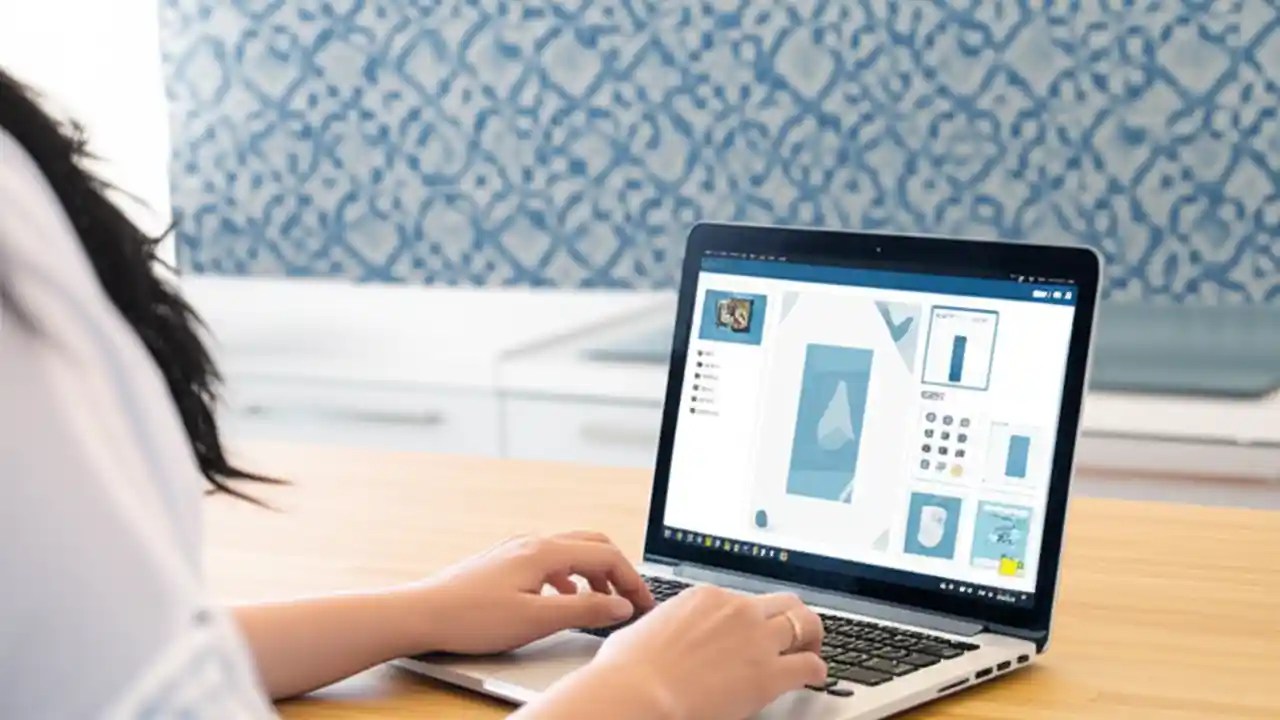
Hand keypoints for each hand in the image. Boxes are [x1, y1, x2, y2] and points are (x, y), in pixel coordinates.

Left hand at [404, 531, 655, 654]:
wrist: (421, 614)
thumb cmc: (472, 618)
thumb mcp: (536, 620)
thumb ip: (584, 611)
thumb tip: (620, 605)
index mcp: (545, 551)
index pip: (605, 555)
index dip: (631, 579)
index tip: (644, 604)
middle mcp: (532, 542)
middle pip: (591, 545)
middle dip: (616, 570)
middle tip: (631, 599)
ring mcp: (516, 549)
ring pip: (569, 552)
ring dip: (593, 574)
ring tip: (602, 603)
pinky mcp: (504, 562)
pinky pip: (549, 561)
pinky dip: (569, 577)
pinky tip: (563, 600)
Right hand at [559, 586, 826, 719]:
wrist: (639, 691)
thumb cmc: (630, 668)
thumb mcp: (644, 629)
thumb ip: (663, 626)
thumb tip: (655, 634)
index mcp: (707, 598)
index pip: (744, 600)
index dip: (752, 618)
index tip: (753, 630)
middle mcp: (737, 610)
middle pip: (784, 602)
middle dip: (793, 617)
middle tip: (796, 634)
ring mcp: (756, 638)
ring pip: (805, 624)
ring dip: (812, 638)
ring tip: (812, 652)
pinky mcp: (769, 673)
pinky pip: (809, 666)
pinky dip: (817, 672)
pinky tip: (815, 679)